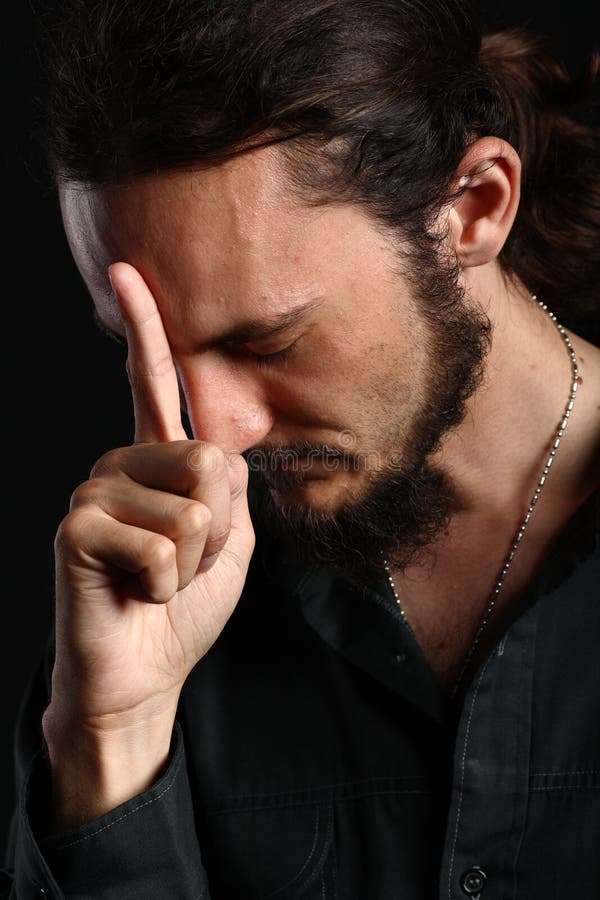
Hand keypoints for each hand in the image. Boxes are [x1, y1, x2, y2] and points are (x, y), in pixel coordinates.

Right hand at [43, 262, 254, 825]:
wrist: (145, 671)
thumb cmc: (184, 607)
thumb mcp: (231, 540)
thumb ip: (231, 486)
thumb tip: (219, 448)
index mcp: (158, 460)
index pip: (153, 382)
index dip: (143, 327)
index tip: (124, 271)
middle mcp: (121, 463)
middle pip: (212, 461)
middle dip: (219, 531)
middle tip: (183, 564)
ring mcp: (95, 491)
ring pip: (194, 509)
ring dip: (193, 564)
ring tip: (159, 580)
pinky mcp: (79, 526)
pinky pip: (163, 543)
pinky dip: (167, 583)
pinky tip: (138, 593)